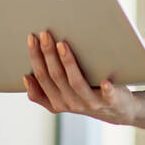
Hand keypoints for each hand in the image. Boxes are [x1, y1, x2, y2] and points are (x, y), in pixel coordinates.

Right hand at [23, 29, 138, 125]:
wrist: (118, 110)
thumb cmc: (88, 95)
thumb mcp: (64, 95)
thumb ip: (46, 88)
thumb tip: (26, 74)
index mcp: (56, 102)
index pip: (41, 78)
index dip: (34, 58)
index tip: (31, 39)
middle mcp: (71, 104)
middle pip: (55, 77)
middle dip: (47, 54)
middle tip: (45, 34)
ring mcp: (90, 103)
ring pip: (75, 83)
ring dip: (68, 63)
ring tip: (62, 44)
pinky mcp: (110, 101)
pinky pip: (107, 96)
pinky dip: (106, 89)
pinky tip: (104, 81)